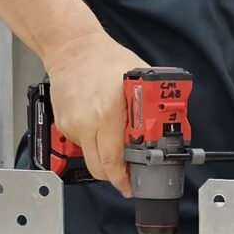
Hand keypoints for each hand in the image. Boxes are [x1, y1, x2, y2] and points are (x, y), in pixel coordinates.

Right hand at [46, 36, 147, 193]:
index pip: (114, 161)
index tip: (131, 184)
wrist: (72, 49)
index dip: (124, 178)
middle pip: (99, 168)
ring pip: (89, 157)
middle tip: (126, 174)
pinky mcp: (62, 124)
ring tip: (114, 140)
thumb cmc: (104, 59)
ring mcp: (72, 125)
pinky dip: (92, 141)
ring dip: (103, 156)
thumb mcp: (138, 78)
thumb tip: (171, 122)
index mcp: (107, 114)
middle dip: (115, 176)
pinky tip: (99, 124)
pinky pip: (80, 143)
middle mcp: (86, 123)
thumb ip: (153, 103)